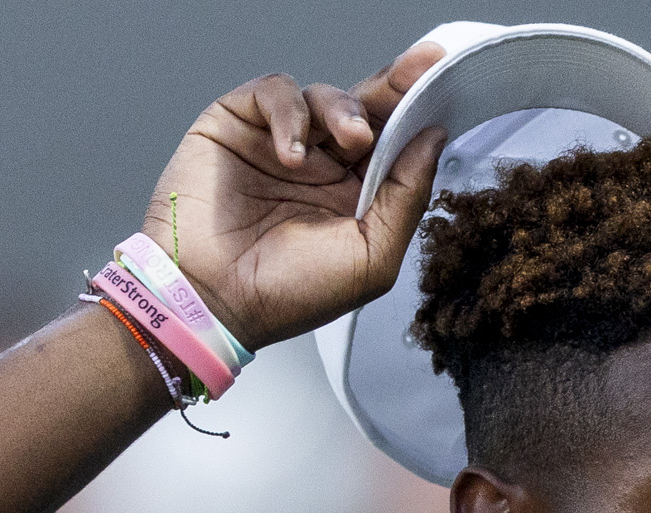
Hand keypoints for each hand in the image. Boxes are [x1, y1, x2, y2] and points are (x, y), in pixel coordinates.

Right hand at [143, 43, 447, 350]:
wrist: (212, 301)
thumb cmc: (287, 295)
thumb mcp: (371, 259)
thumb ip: (407, 198)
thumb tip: (433, 139)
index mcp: (355, 196)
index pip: (393, 141)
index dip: (416, 110)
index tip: (439, 80)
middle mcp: (321, 166)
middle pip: (364, 107)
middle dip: (392, 87)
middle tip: (412, 73)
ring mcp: (279, 143)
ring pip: (324, 95)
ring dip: (344, 108)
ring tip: (350, 138)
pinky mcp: (238, 125)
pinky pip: (274, 93)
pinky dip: (290, 113)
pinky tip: (291, 153)